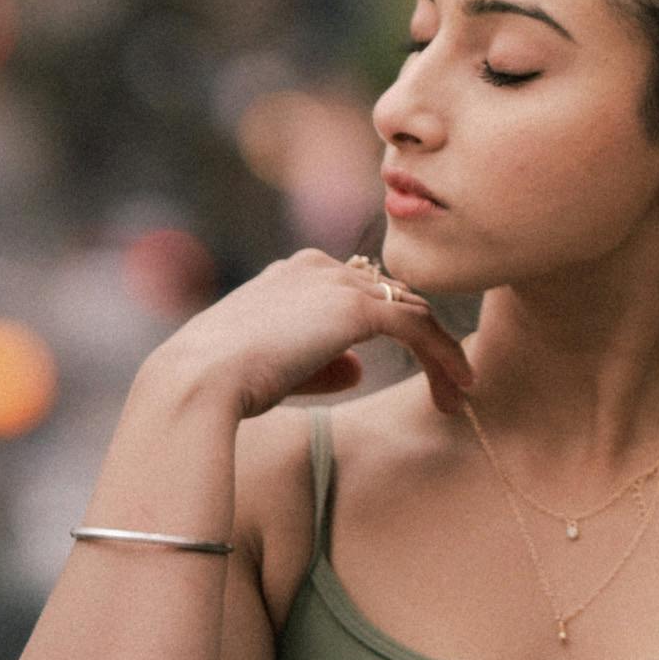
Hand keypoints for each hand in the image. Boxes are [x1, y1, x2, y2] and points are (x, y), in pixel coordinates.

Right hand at [162, 241, 469, 428]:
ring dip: (441, 351)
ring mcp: (338, 283)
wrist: (199, 378)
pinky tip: (459, 386)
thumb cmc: (222, 382)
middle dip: (424, 338)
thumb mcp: (274, 366)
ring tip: (459, 393)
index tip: (412, 364)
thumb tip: (357, 366)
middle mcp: (318, 266)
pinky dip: (444, 355)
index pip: (359, 289)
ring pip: (412, 309)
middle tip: (449, 383)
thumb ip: (320, 362)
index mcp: (293, 273)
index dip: (390, 325)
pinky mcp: (355, 308)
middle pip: (392, 295)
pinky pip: (418, 326)